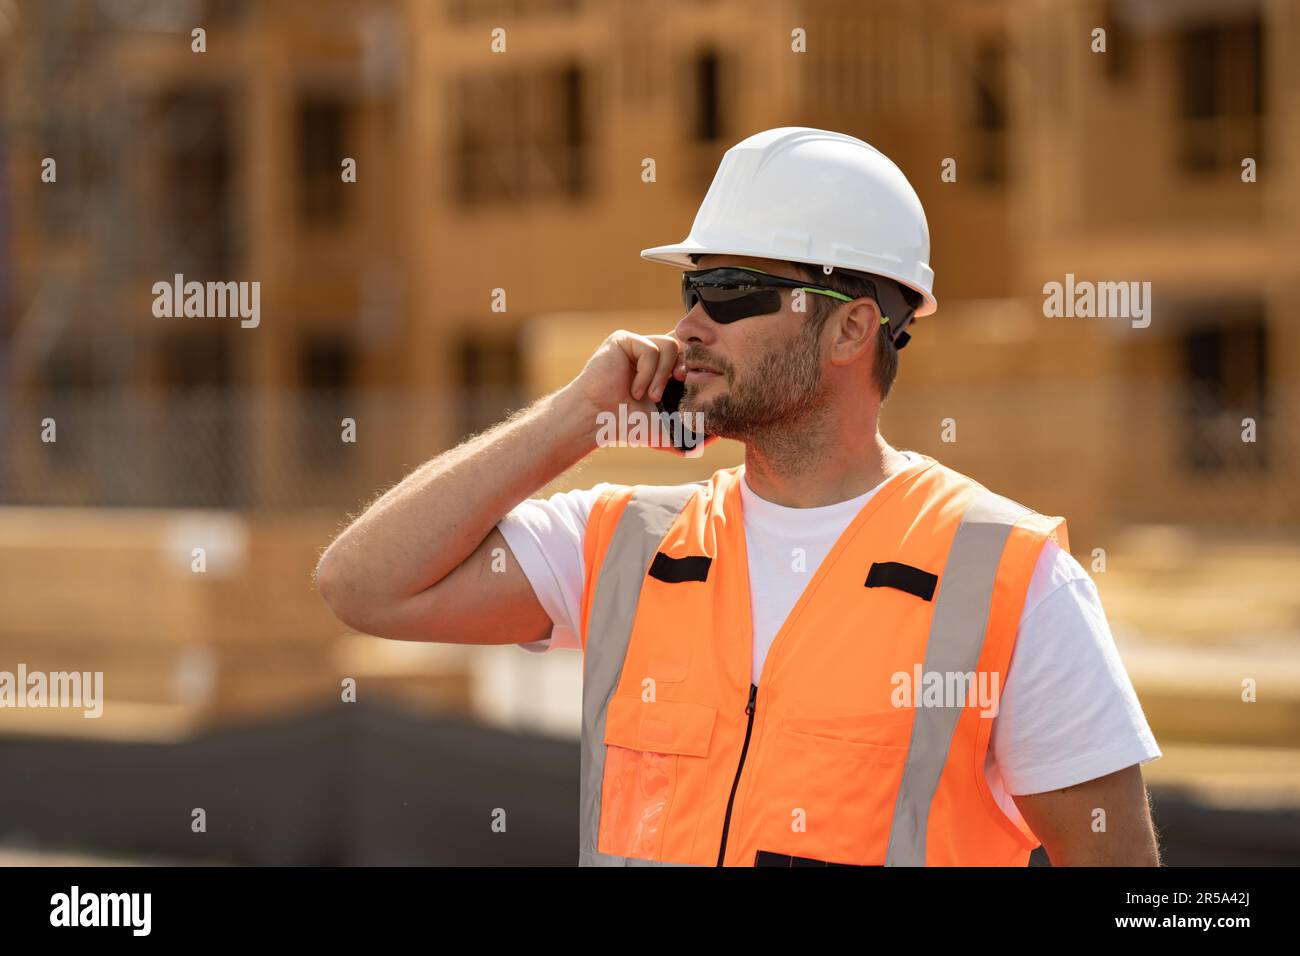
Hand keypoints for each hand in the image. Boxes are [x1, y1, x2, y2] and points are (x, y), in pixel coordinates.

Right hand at [560, 330, 715, 455]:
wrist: (599, 421)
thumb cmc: (629, 426)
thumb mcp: (667, 428)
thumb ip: (691, 432)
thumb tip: (716, 438)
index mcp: (664, 370)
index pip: (690, 356)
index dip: (698, 365)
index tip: (695, 385)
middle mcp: (652, 355)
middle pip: (685, 345)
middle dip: (688, 366)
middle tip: (681, 384)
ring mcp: (638, 346)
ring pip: (670, 346)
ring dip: (662, 376)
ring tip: (649, 396)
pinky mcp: (624, 340)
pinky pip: (650, 348)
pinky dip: (647, 373)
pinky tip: (634, 390)